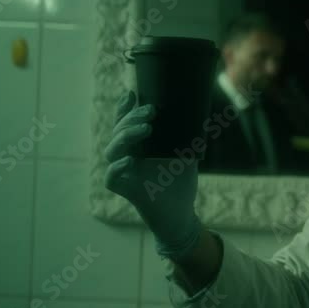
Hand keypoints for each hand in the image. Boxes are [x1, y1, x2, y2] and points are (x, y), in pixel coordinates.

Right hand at [103, 90, 201, 259]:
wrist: (182, 213)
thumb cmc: (180, 183)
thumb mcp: (186, 154)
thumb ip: (186, 136)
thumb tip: (196, 112)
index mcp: (137, 147)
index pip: (125, 124)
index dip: (124, 109)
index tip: (132, 94)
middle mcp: (126, 157)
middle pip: (119, 133)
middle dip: (131, 118)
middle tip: (151, 111)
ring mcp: (123, 173)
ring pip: (112, 151)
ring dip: (126, 136)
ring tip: (145, 128)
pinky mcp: (125, 190)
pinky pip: (112, 177)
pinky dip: (117, 168)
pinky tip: (130, 160)